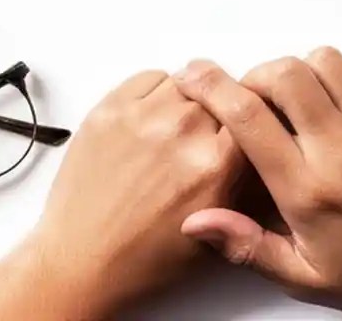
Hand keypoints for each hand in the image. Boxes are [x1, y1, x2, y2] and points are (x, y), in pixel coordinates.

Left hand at [25, 63, 246, 318]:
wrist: (83, 262)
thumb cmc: (147, 257)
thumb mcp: (218, 231)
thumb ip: (244, 184)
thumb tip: (258, 147)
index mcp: (215, 164)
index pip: (251, 115)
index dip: (250, 122)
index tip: (245, 128)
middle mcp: (182, 132)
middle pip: (220, 96)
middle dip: (218, 115)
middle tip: (203, 140)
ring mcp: (143, 116)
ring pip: (186, 82)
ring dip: (188, 99)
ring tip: (174, 132)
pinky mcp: (109, 109)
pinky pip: (149, 78)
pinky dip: (156, 93)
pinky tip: (150, 123)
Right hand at [175, 48, 341, 320]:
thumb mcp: (305, 275)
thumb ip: (247, 244)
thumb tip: (197, 221)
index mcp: (307, 189)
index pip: (247, 117)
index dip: (211, 86)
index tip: (193, 76)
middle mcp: (341, 150)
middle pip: (285, 74)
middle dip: (256, 74)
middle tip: (251, 96)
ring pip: (328, 63)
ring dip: (303, 71)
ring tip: (297, 99)